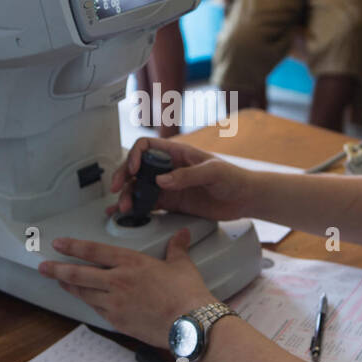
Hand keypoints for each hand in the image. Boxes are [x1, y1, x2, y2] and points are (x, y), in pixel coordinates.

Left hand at [38, 230, 217, 345]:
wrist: (190, 325)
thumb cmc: (187, 295)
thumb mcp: (182, 265)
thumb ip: (176, 247)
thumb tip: (181, 234)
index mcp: (131, 263)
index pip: (94, 251)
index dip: (73, 246)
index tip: (59, 243)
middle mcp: (118, 281)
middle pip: (79, 274)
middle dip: (57, 269)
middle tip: (43, 266)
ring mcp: (115, 303)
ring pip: (84, 293)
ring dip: (69, 286)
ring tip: (58, 281)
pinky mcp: (118, 321)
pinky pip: (96, 310)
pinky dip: (88, 303)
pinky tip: (84, 300)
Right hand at [109, 137, 254, 221]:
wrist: (246, 199)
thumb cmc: (235, 177)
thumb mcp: (213, 171)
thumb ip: (187, 175)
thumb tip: (162, 180)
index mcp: (177, 153)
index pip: (146, 147)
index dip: (134, 155)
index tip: (132, 170)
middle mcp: (169, 168)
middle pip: (136, 168)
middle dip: (123, 177)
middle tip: (116, 189)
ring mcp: (169, 186)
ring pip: (139, 188)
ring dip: (127, 196)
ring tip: (123, 208)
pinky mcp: (172, 203)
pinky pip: (148, 204)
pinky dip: (136, 209)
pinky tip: (126, 214)